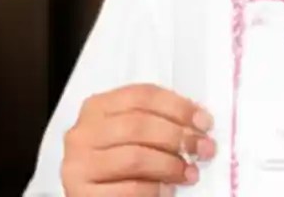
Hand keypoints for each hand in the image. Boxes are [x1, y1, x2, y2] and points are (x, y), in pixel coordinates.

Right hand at [61, 83, 215, 195]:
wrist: (94, 192)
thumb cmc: (116, 160)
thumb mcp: (129, 132)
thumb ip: (155, 121)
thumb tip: (197, 124)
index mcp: (97, 107)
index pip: (142, 95)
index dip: (179, 107)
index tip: (204, 121)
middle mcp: (83, 133)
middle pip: (139, 125)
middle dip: (178, 136)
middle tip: (204, 148)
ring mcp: (79, 164)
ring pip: (134, 157)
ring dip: (170, 165)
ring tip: (190, 173)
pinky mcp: (81, 194)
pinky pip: (127, 189)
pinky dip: (154, 189)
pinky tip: (168, 190)